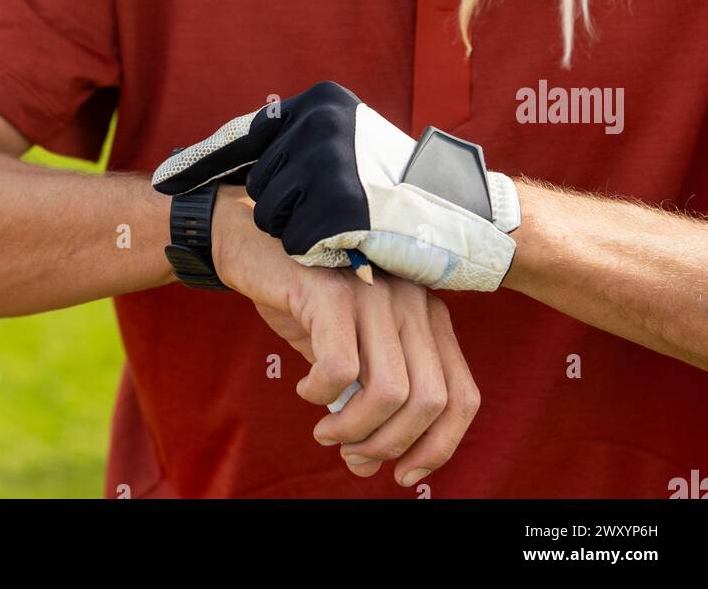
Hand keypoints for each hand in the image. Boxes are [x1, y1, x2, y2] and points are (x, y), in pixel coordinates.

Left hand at [155, 81, 519, 290]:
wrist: (462, 218)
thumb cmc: (402, 189)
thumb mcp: (349, 147)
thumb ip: (299, 145)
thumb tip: (236, 152)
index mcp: (320, 103)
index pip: (244, 136)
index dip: (200, 163)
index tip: (162, 182)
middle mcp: (319, 122)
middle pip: (260, 183)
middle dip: (285, 209)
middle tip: (333, 215)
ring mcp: (328, 161)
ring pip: (273, 213)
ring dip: (301, 231)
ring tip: (346, 226)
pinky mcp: (337, 203)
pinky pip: (297, 240)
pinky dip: (319, 251)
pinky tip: (352, 243)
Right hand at [212, 185, 479, 484]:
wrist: (257, 247)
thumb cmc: (306, 305)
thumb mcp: (349, 357)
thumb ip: (368, 404)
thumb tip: (369, 467)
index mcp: (428, 317)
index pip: (462, 397)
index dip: (439, 447)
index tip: (404, 474)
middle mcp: (413, 301)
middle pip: (429, 401)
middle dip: (388, 444)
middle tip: (349, 452)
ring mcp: (376, 292)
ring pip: (390, 391)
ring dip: (353, 429)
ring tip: (325, 429)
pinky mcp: (334, 292)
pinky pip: (341, 369)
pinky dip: (322, 394)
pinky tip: (305, 388)